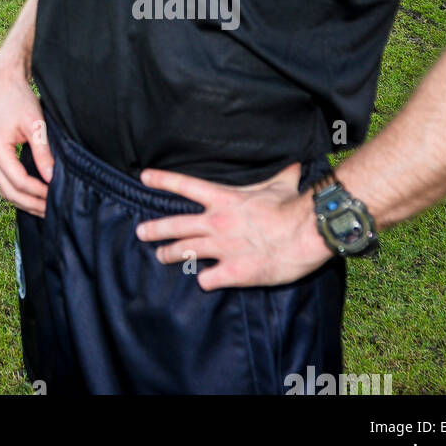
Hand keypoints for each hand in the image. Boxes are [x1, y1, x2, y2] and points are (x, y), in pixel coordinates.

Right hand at [0, 54, 53, 216]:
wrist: (4, 83)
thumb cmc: (18, 99)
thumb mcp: (35, 124)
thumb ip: (43, 152)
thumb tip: (52, 177)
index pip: (18, 181)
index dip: (38, 192)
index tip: (56, 195)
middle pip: (9, 192)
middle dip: (31, 204)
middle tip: (52, 211)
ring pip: (5, 190)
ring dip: (24, 201)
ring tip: (45, 208)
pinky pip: (4, 181)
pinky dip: (18, 192)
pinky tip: (34, 195)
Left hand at [134, 162, 330, 289]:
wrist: (304, 233)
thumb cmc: (291, 206)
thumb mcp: (280, 183)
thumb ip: (278, 175)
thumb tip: (292, 163)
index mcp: (222, 199)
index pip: (184, 185)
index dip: (162, 180)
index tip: (144, 177)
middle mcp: (215, 222)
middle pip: (175, 225)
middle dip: (155, 229)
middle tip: (140, 232)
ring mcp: (221, 248)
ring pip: (185, 252)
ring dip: (170, 254)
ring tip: (160, 257)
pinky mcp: (232, 271)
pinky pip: (208, 279)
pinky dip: (204, 281)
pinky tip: (204, 282)